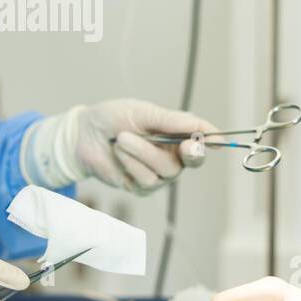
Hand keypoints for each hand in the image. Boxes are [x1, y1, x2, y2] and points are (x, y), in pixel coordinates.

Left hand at [77, 99, 215, 193]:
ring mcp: (157, 175)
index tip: (217, 140)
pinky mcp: (140, 187)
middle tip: (177, 141)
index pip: (201, 141)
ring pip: (165, 171)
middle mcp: (171, 157)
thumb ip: (172, 121)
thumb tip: (204, 128)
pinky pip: (146, 181)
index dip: (211, 141)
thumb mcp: (143, 112)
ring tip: (122, 138)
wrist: (82, 134)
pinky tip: (118, 153)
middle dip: (182, 150)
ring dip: (142, 152)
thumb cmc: (113, 118)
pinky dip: (131, 164)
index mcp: (176, 135)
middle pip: (190, 160)